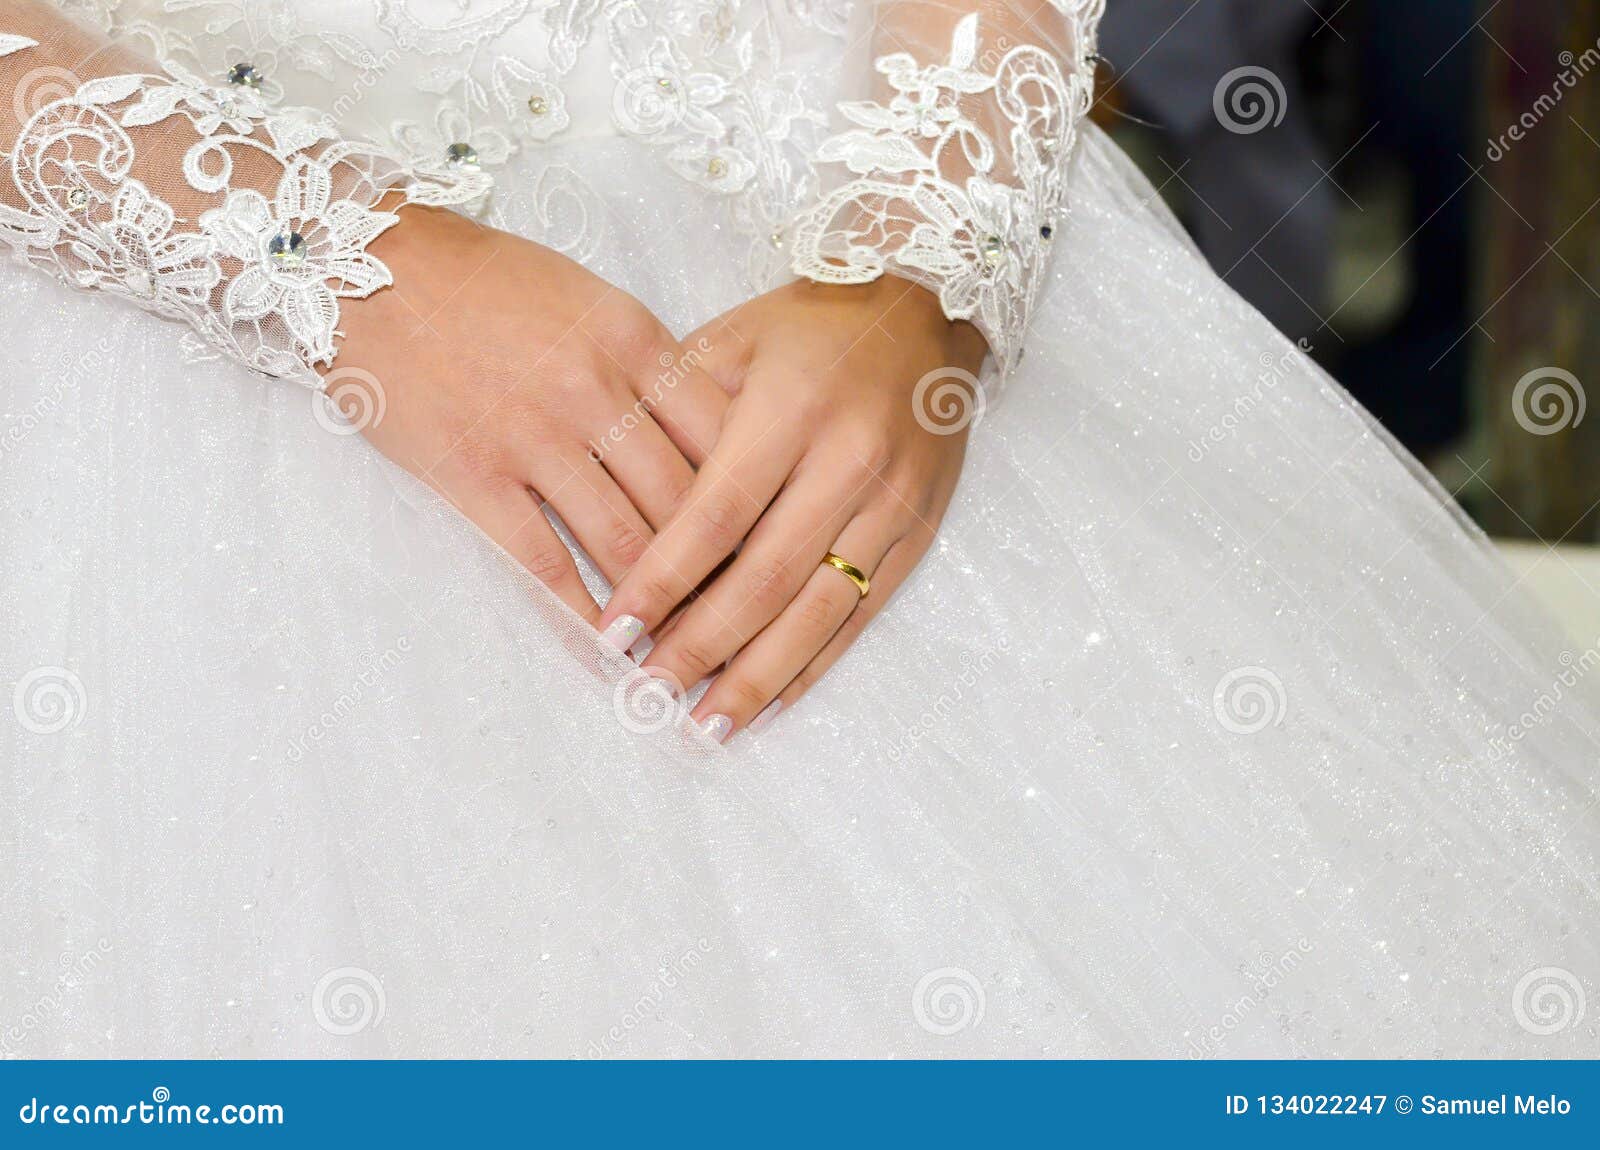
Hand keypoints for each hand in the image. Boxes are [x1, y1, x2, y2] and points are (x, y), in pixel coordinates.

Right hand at [335, 205, 728, 622]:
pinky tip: (609, 651)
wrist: (365, 264)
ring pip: (625, 540)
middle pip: (686, 500)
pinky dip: (583, 616)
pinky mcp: (473, 474)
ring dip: (661, 607)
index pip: (726, 437)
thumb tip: (721, 439)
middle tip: (749, 622)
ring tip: (688, 653)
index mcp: (634, 339)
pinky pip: (543, 561)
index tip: (780, 551)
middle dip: (723, 571)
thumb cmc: (489, 282)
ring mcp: (532, 435)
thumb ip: (655, 366)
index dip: (761, 503)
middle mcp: (594, 389)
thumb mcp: (592, 300)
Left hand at [598, 276, 986, 738]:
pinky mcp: (919, 531)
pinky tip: (771, 701)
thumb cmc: (808, 327)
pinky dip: (814, 665)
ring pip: (819, 612)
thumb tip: (616, 503)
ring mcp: (891, 504)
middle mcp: (848, 463)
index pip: (716, 516)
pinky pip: (863, 614)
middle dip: (701, 645)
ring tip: (705, 725)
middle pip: (764, 579)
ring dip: (758, 677)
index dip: (663, 581)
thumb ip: (677, 416)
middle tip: (647, 692)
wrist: (924, 310)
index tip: (614, 630)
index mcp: (791, 411)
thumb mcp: (733, 342)